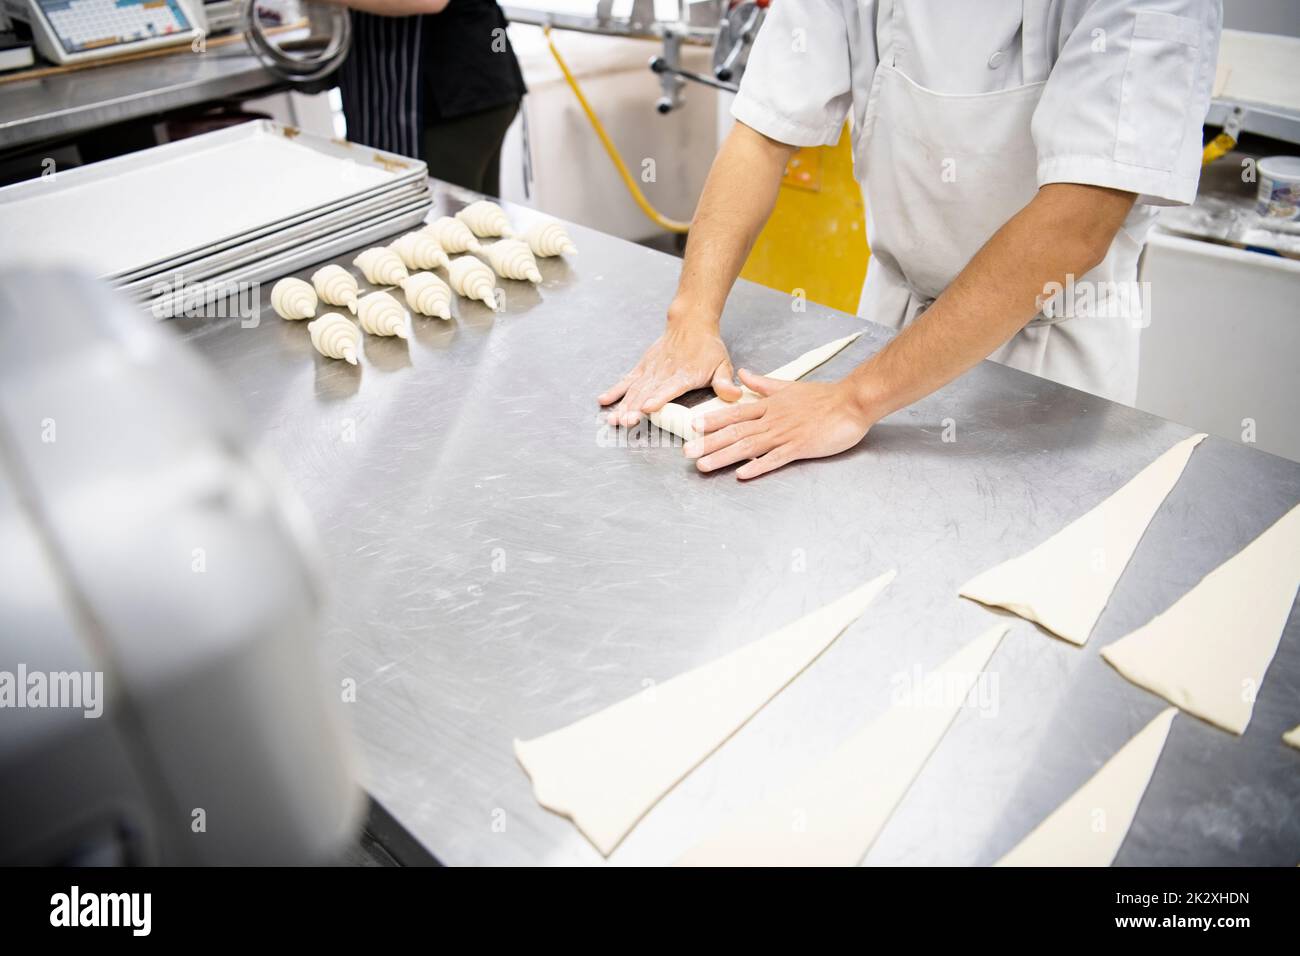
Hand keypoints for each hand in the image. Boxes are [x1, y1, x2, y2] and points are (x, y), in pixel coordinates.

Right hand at [599, 324, 741, 426]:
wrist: (690, 323)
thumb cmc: (707, 348)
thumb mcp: (722, 364)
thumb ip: (725, 383)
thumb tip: (734, 396)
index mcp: (684, 375)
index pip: (669, 388)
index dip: (658, 398)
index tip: (647, 408)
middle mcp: (664, 373)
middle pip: (646, 392)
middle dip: (634, 409)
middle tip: (625, 422)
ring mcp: (651, 370)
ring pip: (634, 389)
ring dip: (623, 405)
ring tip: (613, 419)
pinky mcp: (643, 367)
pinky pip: (626, 380)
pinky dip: (615, 391)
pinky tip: (603, 401)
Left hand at [684, 369, 874, 479]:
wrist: (851, 402)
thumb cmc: (823, 397)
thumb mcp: (788, 386)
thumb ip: (763, 384)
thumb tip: (743, 375)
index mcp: (769, 406)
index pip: (735, 414)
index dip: (712, 420)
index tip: (692, 427)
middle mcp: (772, 420)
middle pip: (735, 432)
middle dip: (709, 443)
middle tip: (687, 452)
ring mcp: (785, 434)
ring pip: (749, 446)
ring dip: (724, 456)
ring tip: (704, 465)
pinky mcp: (800, 447)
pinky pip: (775, 459)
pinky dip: (758, 466)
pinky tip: (742, 474)